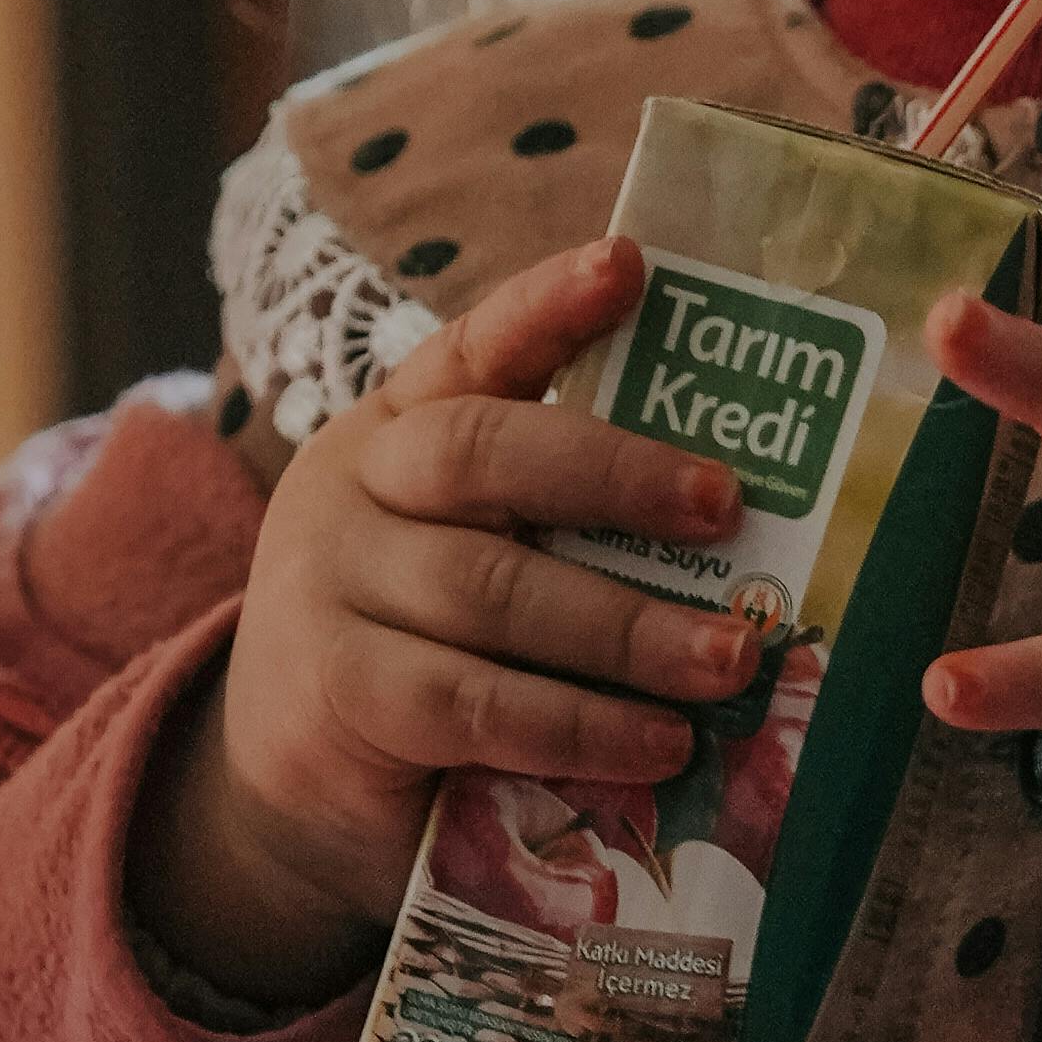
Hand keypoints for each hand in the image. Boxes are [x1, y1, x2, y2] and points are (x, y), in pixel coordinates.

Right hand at [137, 235, 772, 1004]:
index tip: (631, 266)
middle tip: (726, 506)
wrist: (295, 775)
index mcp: (398, 426)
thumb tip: (746, 529)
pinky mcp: (343, 695)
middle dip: (615, 474)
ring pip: (493, 589)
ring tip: (728, 659)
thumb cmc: (427, 644)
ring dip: (626, 628)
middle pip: (483, 454)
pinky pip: (476, 702)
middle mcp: (356, 486)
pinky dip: (579, 725)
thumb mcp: (471, 549)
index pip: (475, 347)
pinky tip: (658, 744)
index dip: (549, 306)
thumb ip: (560, 521)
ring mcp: (334, 587)